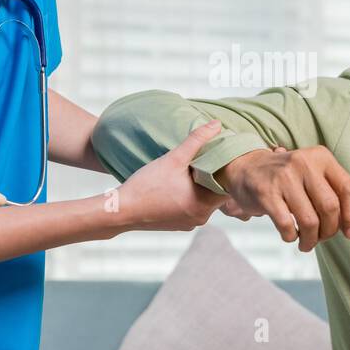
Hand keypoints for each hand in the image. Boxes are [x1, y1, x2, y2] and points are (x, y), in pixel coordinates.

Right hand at [115, 121, 229, 230]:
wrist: (122, 210)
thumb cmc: (146, 186)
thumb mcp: (173, 159)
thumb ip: (197, 140)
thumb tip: (217, 124)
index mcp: (205, 203)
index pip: (228, 187)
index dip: (225, 171)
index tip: (219, 159)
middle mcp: (202, 217)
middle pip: (217, 195)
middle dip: (212, 179)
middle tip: (205, 162)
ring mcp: (190, 223)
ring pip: (204, 202)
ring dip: (200, 188)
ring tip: (191, 173)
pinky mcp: (179, 226)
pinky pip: (192, 209)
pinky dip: (189, 198)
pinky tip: (178, 187)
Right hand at [217, 144, 349, 251]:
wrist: (246, 169)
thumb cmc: (289, 181)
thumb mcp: (316, 185)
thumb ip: (342, 207)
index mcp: (321, 157)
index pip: (349, 188)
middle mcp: (304, 162)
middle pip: (330, 207)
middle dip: (329, 231)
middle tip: (322, 238)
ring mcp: (284, 177)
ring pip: (309, 219)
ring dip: (311, 239)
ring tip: (306, 243)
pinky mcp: (266, 192)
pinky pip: (286, 224)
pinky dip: (291, 236)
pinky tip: (290, 235)